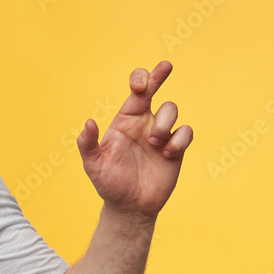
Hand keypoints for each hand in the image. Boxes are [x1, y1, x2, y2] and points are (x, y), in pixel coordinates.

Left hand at [76, 61, 192, 218]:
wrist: (129, 206)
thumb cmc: (109, 183)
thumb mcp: (93, 165)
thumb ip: (87, 144)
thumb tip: (88, 122)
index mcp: (125, 121)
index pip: (136, 93)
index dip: (140, 80)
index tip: (139, 84)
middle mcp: (145, 123)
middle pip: (157, 91)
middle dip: (160, 75)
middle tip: (165, 66)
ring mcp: (162, 135)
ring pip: (172, 110)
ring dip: (164, 122)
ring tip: (153, 142)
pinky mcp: (176, 149)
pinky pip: (186, 132)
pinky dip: (178, 140)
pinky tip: (166, 154)